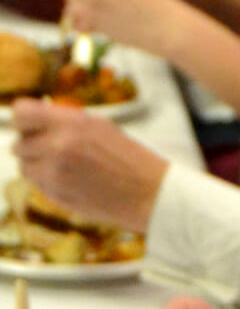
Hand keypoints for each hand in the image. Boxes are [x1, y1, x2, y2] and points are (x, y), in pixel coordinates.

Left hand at [9, 100, 166, 231]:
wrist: (151, 194)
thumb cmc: (132, 160)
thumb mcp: (102, 127)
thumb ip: (66, 122)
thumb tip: (37, 122)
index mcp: (73, 123)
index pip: (22, 113)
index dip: (23, 121)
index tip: (29, 127)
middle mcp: (60, 145)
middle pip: (19, 144)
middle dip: (32, 148)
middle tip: (53, 152)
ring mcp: (56, 172)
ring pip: (24, 167)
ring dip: (38, 167)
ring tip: (64, 170)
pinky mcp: (57, 194)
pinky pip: (38, 185)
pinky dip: (49, 184)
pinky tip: (73, 183)